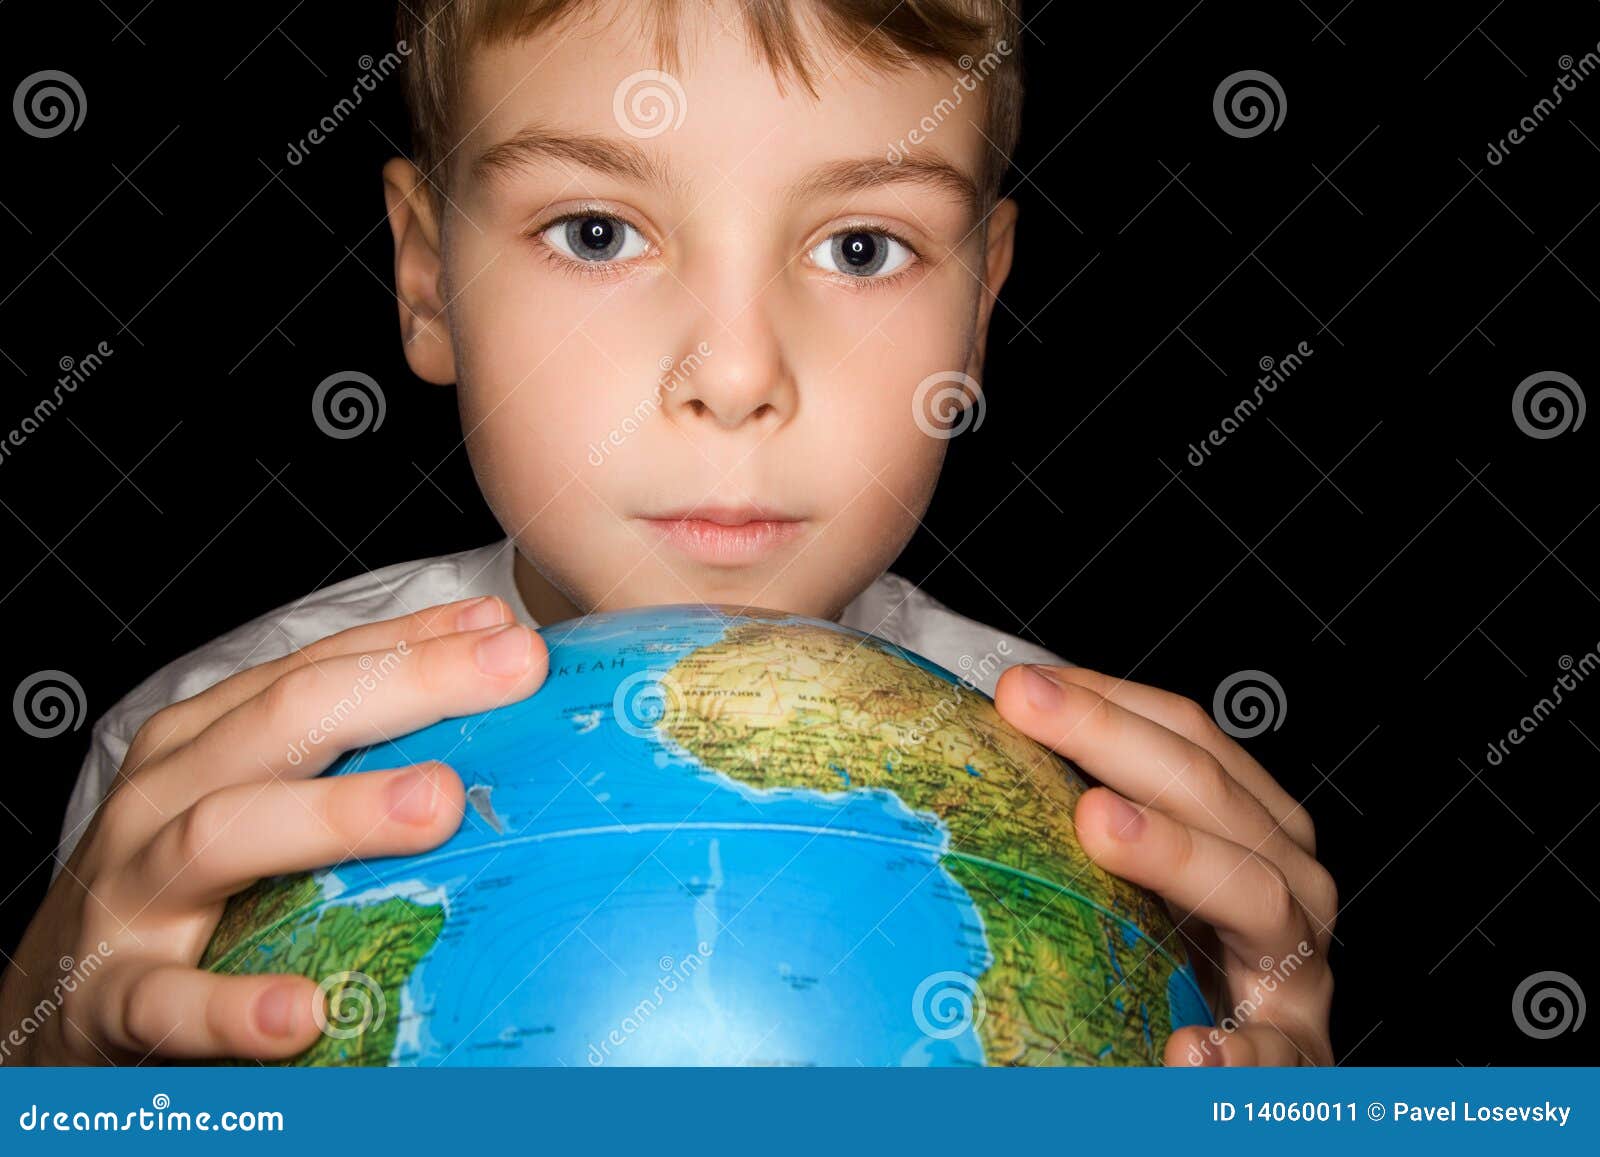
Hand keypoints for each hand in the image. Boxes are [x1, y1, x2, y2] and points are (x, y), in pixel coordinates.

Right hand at [0, 596, 546, 1064]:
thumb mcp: (256, 798)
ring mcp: (133, 892)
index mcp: (207, 740)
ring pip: (227, 833)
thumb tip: (492, 681)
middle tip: (510, 672)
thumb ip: (352, 750)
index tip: (510, 631)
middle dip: (404, 687)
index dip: (417, 642)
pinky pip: (169, 1000)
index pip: (320, 668)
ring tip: (437, 805)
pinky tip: (303, 1013)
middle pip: (286, 720)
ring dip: (334, 814)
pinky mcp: (111, 996)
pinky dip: (232, 1007)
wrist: (54, 999)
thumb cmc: (185, 886)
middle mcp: (167, 796)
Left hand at [994, 663, 1336, 1065]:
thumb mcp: (1139, 887)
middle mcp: (1288, 888)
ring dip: (1177, 854)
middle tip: (1030, 708)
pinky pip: (1276, 1058)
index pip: (1191, 740)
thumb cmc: (1178, 967)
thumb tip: (968, 757)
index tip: (1020, 685)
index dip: (1109, 701)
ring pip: (1258, 897)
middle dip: (1118, 743)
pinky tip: (1188, 1050)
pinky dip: (1239, 1054)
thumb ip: (1086, 828)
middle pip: (1215, 798)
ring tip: (1098, 824)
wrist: (1247, 1076)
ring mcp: (1297, 975)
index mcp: (1253, 831)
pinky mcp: (1295, 1063)